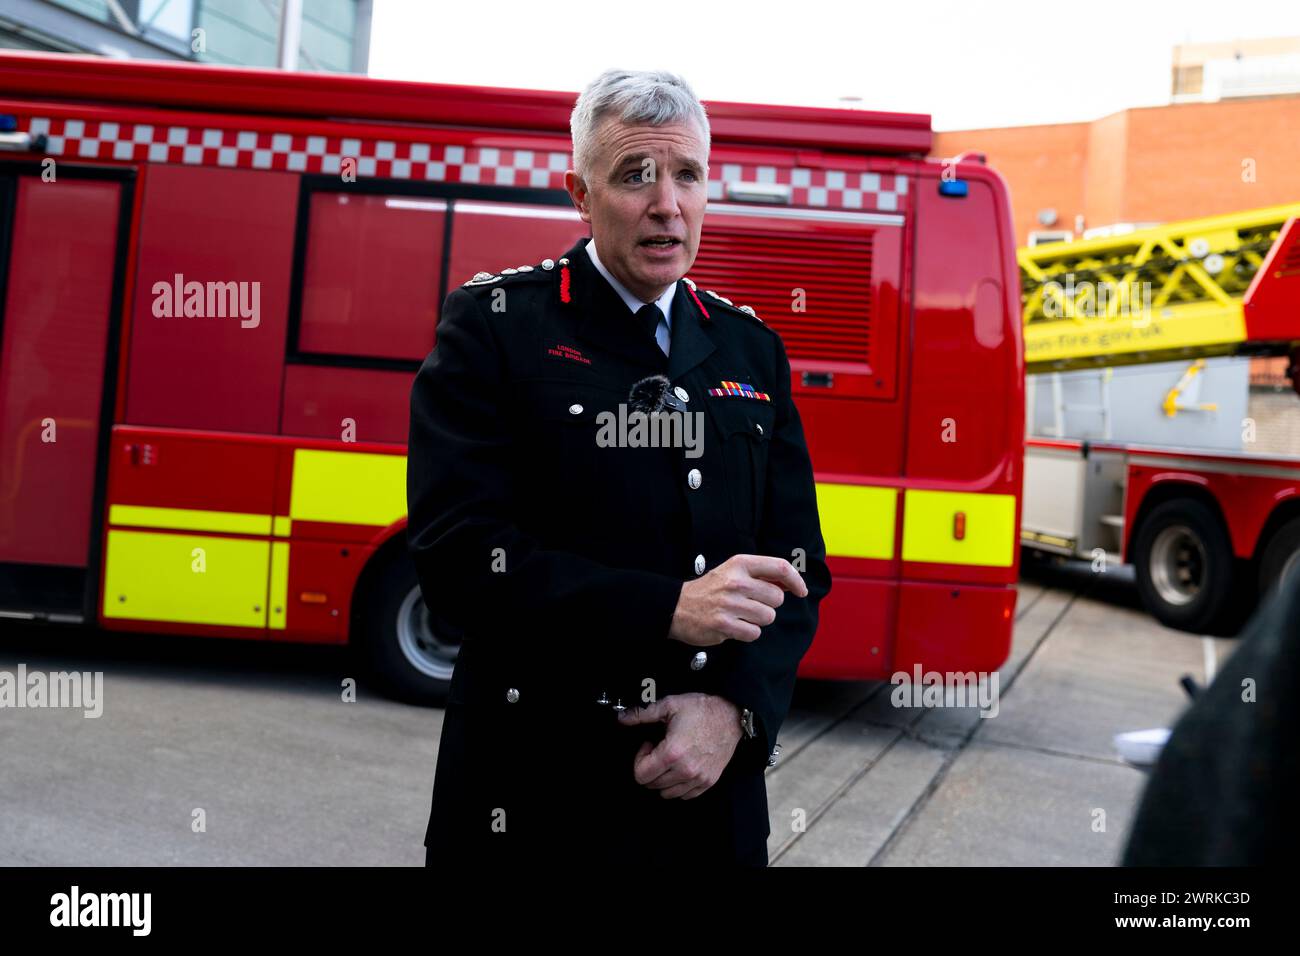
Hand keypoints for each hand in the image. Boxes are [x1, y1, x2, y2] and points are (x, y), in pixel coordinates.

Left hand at [617, 693, 742, 798]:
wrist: (730, 716)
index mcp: (672, 753)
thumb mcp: (669, 705)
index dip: (639, 759)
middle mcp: (685, 770)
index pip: (641, 775)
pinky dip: (679, 785)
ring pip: (667, 793)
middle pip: (652, 784)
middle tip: (659, 750)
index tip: (649, 746)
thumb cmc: (702, 709)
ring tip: (671, 759)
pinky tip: (682, 767)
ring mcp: (698, 779)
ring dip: (663, 778)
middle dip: (650, 767)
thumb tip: (622, 718)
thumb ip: (642, 714)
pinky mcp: (708, 782)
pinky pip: (685, 795)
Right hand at [669, 554, 807, 646]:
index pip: (780, 567)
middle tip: (752, 605)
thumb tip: (791, 583)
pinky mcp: (724, 625)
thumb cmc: (710, 590)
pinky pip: (755, 633)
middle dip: (770, 605)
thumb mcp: (732, 572)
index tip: (801, 591)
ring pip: (768, 617)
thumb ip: (760, 575)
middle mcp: (736, 582)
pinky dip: (748, 632)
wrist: (676, 607)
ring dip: (758, 620)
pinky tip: (734, 626)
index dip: (796, 580)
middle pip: (777, 598)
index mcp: (740, 564)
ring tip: (740, 615)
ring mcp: (729, 604)